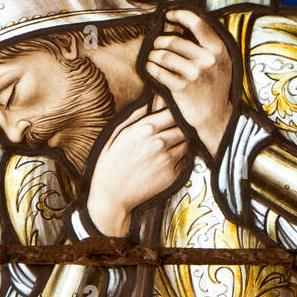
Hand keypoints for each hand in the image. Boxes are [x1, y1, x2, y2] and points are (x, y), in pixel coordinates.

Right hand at [86, 99, 190, 236]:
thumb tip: (148, 100)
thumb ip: (135, 115)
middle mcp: (159, 142)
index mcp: (145, 129)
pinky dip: (180, 158)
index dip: (174, 112)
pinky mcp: (172, 175)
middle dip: (179, 127)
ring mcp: (168, 160)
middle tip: (172, 130)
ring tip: (169, 145)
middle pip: (183, 127)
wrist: (112, 196)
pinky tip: (167, 160)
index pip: (172, 111)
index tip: (170, 114)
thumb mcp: (117, 134)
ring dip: (181, 142)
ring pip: (186, 143)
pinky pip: (185, 160)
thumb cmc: (110, 163)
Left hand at [145, 9, 235, 157]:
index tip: (168, 15)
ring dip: (153, 55)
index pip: (196, 23)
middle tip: (157, 44)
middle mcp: (207, 60)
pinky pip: (159, 71)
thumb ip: (207, 44)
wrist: (216, 117)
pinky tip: (151, 68)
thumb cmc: (215, 86)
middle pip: (173, 40)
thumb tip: (182, 23)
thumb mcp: (221, 62)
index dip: (179, 14)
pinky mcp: (181, 88)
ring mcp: (194, 74)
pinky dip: (151, 68)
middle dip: (160, 41)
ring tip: (154, 57)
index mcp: (218, 50)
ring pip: (163, 55)